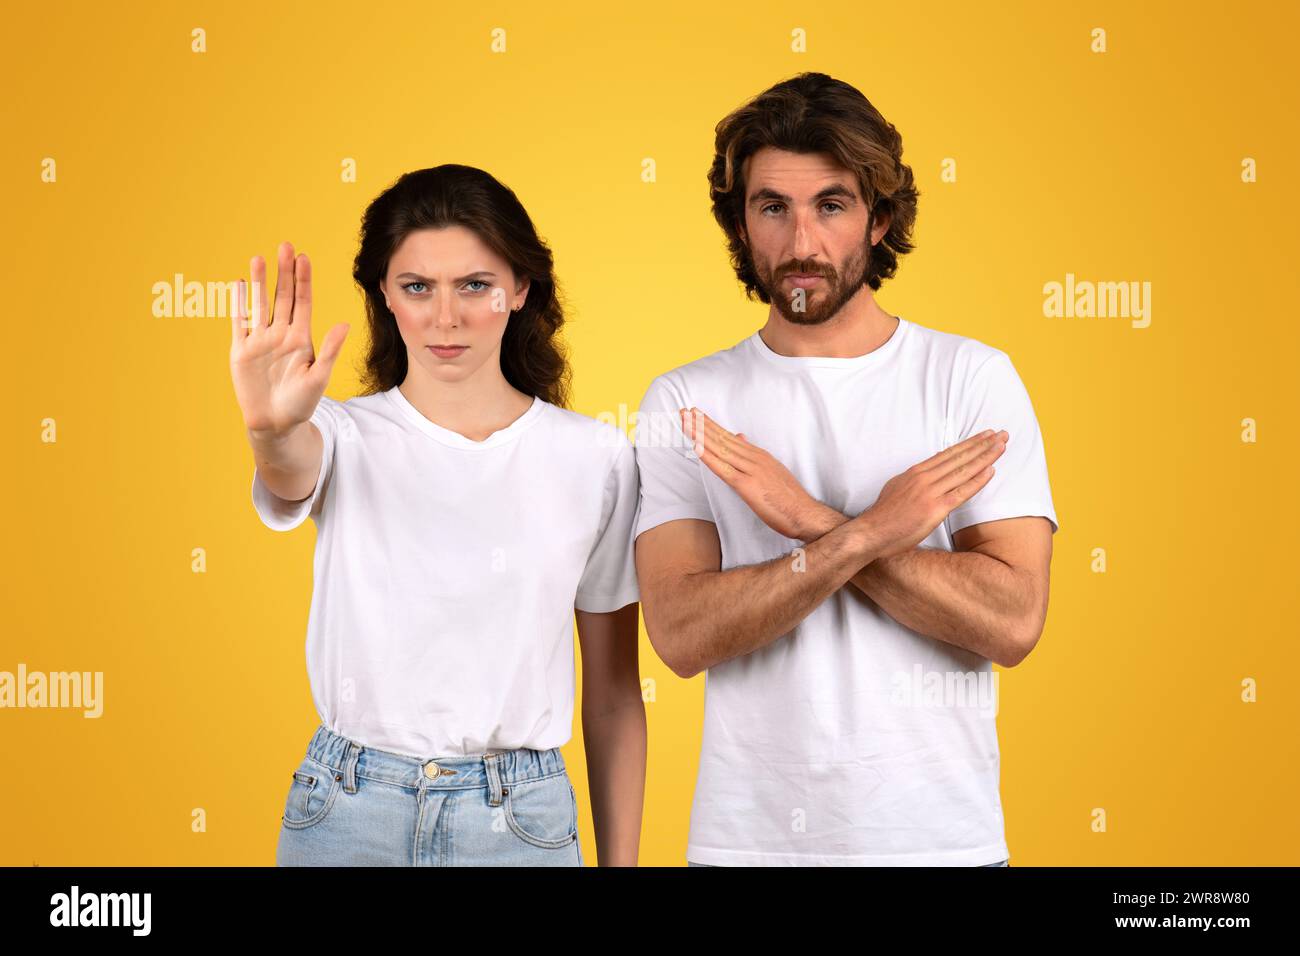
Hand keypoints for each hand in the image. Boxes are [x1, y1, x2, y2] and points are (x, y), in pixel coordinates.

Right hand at [230, 241, 348, 436]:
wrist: (276, 424)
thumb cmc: (301, 404)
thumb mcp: (319, 377)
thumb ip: (330, 350)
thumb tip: (345, 325)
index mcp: (301, 338)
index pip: (303, 302)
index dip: (303, 280)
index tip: (304, 258)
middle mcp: (281, 334)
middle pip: (282, 297)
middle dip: (284, 272)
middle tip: (285, 246)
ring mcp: (260, 341)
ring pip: (260, 304)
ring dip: (259, 282)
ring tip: (259, 258)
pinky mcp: (242, 351)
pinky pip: (239, 322)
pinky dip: (238, 304)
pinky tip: (238, 284)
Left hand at [681, 407, 831, 540]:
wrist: (805, 514)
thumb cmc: (789, 499)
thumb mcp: (773, 472)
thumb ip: (753, 457)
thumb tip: (739, 438)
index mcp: (759, 456)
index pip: (730, 437)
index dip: (712, 426)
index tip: (697, 416)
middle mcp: (754, 459)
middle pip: (723, 438)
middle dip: (702, 425)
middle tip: (685, 411)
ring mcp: (751, 470)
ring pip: (721, 449)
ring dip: (701, 434)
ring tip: (686, 421)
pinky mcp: (748, 486)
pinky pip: (724, 469)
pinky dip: (709, 457)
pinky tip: (697, 447)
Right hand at [861, 429, 1007, 559]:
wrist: (872, 532)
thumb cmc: (884, 515)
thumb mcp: (897, 487)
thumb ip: (914, 480)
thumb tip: (926, 474)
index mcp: (916, 472)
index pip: (948, 453)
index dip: (968, 443)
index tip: (984, 435)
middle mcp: (924, 478)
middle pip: (959, 457)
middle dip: (982, 444)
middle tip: (1001, 434)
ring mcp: (930, 492)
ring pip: (963, 470)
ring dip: (985, 456)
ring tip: (1001, 445)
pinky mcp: (935, 509)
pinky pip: (962, 492)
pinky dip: (978, 480)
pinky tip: (991, 470)